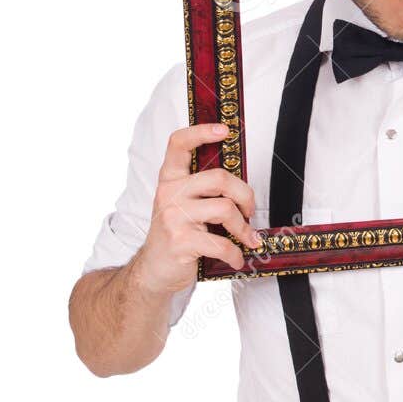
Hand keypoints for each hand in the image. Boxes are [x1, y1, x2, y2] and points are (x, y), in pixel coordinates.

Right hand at [132, 123, 262, 293]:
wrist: (153, 271)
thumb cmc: (176, 234)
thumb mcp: (180, 205)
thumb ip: (201, 189)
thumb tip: (240, 183)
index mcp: (169, 179)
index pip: (179, 144)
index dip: (201, 131)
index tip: (225, 130)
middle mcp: (168, 193)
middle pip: (219, 178)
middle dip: (245, 195)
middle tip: (249, 210)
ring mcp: (173, 217)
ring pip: (225, 209)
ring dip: (243, 228)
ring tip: (247, 238)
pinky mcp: (181, 241)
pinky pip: (222, 243)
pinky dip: (236, 253)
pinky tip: (237, 258)